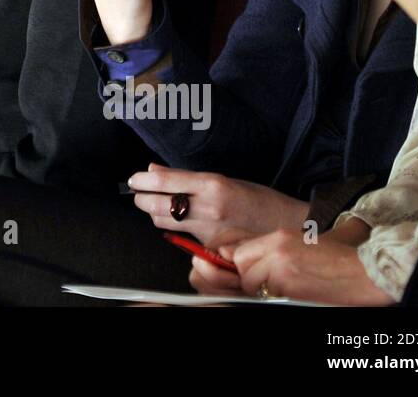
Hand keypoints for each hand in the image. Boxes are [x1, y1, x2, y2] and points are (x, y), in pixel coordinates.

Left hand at [127, 163, 310, 249]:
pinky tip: (175, 218)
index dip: (143, 181)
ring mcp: (207, 230)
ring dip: (153, 212)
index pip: (165, 183)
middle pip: (157, 206)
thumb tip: (154, 170)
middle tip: (138, 192)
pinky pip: (180, 235)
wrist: (284, 227)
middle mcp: (208, 209)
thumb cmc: (257, 199)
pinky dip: (172, 226)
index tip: (134, 179)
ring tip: (153, 203)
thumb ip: (185, 177)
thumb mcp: (222, 179)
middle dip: (142, 199)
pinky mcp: (208, 247)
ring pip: (164, 222)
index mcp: (212, 186)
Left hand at [217, 229, 394, 305]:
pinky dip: (275, 297)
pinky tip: (293, 294)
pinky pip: (267, 296)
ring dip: (262, 289)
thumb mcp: (304, 241)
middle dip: (250, 276)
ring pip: (252, 284)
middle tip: (268, 283)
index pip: (240, 251)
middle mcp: (275, 252)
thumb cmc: (342, 257)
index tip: (254, 270)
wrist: (366, 272)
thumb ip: (274, 245)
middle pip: (242, 266)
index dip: (245, 263)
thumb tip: (246, 252)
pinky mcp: (290, 291)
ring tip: (285, 289)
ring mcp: (281, 272)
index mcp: (279, 237)